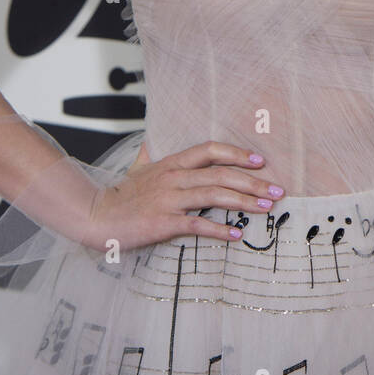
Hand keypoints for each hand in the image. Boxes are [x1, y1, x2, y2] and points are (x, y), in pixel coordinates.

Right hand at [84, 141, 283, 254]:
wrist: (96, 216)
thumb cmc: (120, 196)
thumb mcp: (137, 169)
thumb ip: (149, 155)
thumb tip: (152, 140)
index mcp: (171, 163)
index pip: (210, 150)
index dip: (236, 153)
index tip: (260, 161)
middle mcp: (173, 177)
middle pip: (220, 173)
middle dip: (253, 181)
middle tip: (277, 189)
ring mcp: (169, 199)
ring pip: (214, 195)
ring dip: (244, 201)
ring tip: (266, 208)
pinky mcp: (164, 222)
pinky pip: (197, 224)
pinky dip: (219, 229)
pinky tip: (236, 234)